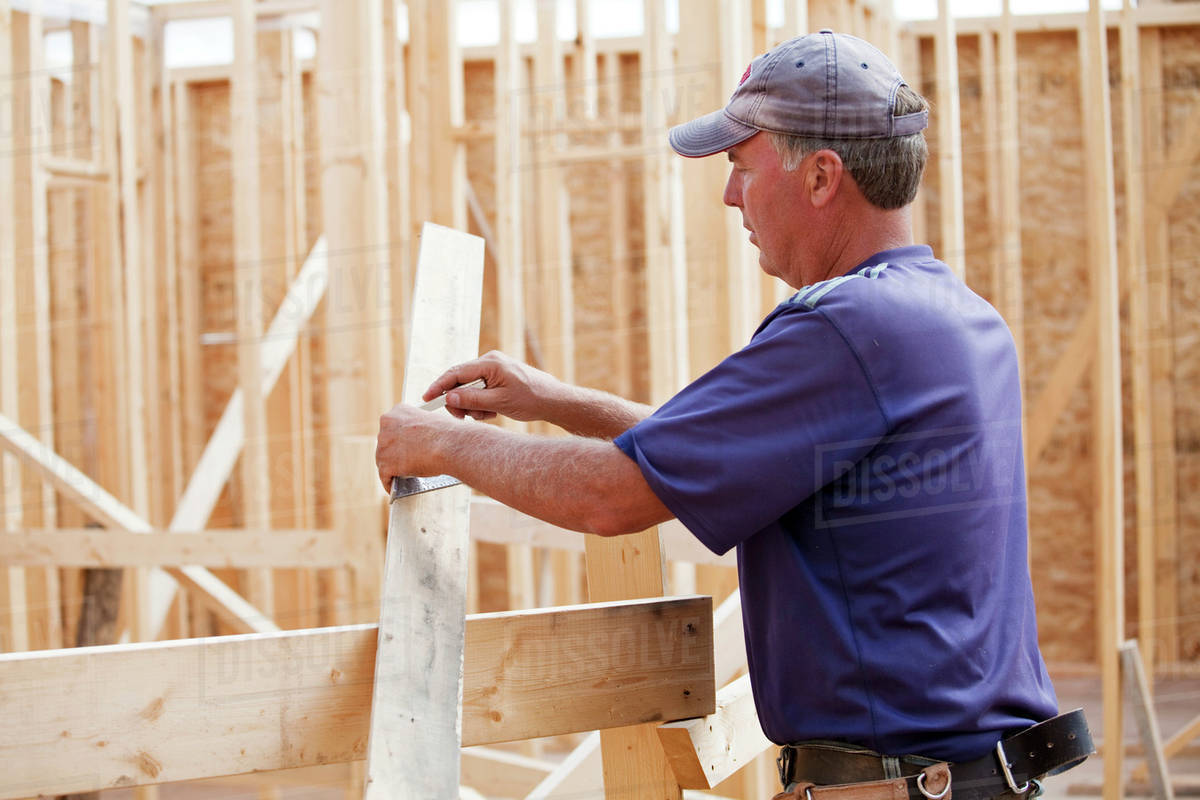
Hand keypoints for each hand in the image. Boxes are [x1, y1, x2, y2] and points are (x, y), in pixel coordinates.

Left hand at [375, 403, 450, 491]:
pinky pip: (385, 477)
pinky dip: (390, 483)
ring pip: (384, 460)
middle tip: (407, 462)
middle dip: (395, 453)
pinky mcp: (385, 464)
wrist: (449, 444)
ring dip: (393, 468)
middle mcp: (386, 426)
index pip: (392, 427)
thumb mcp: (430, 420)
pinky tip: (396, 487)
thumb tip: (420, 439)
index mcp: (398, 412)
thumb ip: (418, 428)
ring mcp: (384, 445)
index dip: (400, 439)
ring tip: (404, 475)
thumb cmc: (447, 433)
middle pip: (386, 444)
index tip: (406, 446)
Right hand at [424, 351, 561, 422]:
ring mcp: (494, 369)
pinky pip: (480, 390)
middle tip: (463, 417)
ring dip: (473, 405)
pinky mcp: (498, 377)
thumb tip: (449, 397)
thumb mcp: (499, 402)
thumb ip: (473, 400)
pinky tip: (492, 412)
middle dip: (460, 401)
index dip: (439, 386)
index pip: (456, 373)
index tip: (427, 398)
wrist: (554, 400)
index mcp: (490, 363)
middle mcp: (490, 362)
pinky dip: (482, 403)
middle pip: (461, 381)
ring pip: (470, 388)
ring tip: (487, 416)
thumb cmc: (531, 399)